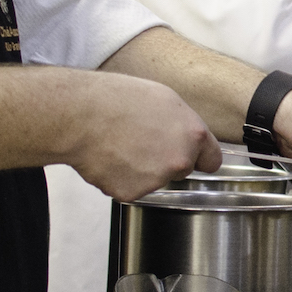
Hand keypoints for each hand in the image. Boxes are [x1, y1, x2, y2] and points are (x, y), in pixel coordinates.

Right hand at [60, 72, 219, 200]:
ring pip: (153, 179)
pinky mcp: (131, 192)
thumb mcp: (163, 98)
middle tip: (140, 140)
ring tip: (120, 144)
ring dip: (140, 168)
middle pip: (180, 169)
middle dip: (165, 160)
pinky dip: (119, 177)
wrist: (81, 115)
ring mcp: (156, 180)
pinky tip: (109, 157)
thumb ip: (183, 123)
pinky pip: (129, 187)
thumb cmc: (117, 99)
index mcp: (192, 135)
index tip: (192, 156)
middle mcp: (179, 160)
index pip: (211, 160)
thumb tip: (186, 137)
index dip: (198, 156)